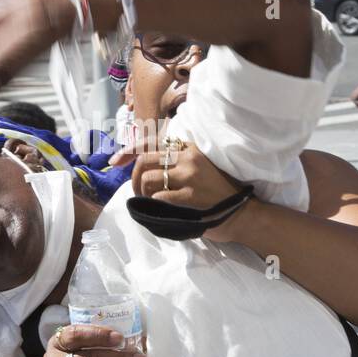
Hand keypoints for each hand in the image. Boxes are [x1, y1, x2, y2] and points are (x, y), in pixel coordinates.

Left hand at [132, 141, 248, 240]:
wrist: (242, 213)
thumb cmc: (219, 193)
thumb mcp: (201, 168)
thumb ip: (178, 163)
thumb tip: (145, 169)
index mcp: (190, 148)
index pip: (152, 143)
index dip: (129, 151)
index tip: (115, 161)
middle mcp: (188, 158)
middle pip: (145, 159)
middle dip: (134, 177)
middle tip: (137, 191)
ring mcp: (189, 176)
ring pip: (148, 177)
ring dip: (141, 192)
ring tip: (147, 201)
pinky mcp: (190, 196)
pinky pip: (158, 197)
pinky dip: (151, 204)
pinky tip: (157, 209)